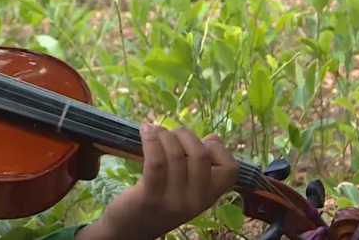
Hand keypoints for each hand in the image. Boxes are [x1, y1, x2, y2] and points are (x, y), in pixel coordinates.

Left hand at [75, 124, 239, 239]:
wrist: (129, 230)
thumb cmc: (158, 202)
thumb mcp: (184, 189)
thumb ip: (199, 167)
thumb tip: (214, 139)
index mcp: (208, 197)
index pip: (230, 169)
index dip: (217, 149)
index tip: (199, 142)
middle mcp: (196, 201)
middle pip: (200, 156)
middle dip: (184, 135)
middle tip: (169, 132)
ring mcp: (174, 201)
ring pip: (176, 156)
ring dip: (163, 135)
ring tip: (152, 129)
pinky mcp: (150, 197)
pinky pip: (156, 162)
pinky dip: (151, 141)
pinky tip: (145, 131)